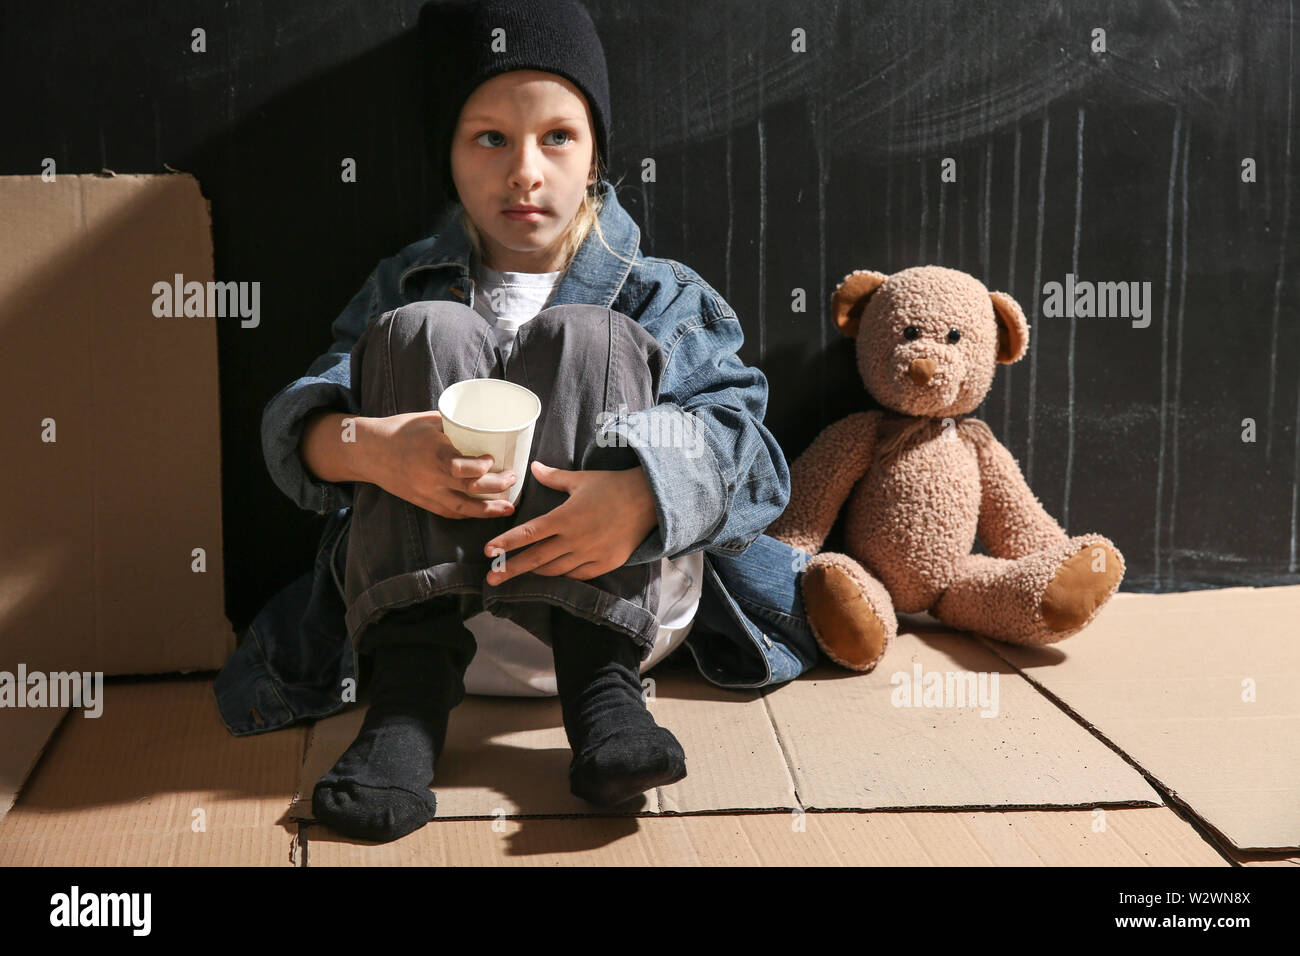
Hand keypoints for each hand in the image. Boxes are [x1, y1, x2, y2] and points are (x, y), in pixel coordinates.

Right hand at [373, 411, 517, 518]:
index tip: (493, 459)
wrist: (370, 452)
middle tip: (512, 478)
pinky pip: (450, 512)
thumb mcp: (429, 420)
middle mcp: (430, 477)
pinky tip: (484, 512)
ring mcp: (427, 493)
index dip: (481, 466)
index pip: (461, 467)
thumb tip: (487, 425)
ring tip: (508, 508)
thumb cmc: (402, 430)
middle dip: (496, 487)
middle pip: (469, 489)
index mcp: (432, 453)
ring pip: (463, 507)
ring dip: (489, 510)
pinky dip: (469, 513)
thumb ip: (456, 426)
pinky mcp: (424, 502)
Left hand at [483, 461, 657, 582]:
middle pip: (536, 558)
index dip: (507, 543)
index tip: (488, 550)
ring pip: (555, 570)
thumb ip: (553, 478)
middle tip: (491, 577)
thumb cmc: (612, 486)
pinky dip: (563, 575)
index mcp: (566, 517)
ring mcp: (590, 554)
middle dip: (511, 568)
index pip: (529, 533)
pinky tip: (552, 573)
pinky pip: (577, 575)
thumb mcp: (581, 479)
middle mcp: (575, 539)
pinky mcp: (605, 564)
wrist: (649, 500)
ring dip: (535, 572)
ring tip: (520, 572)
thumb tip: (531, 468)